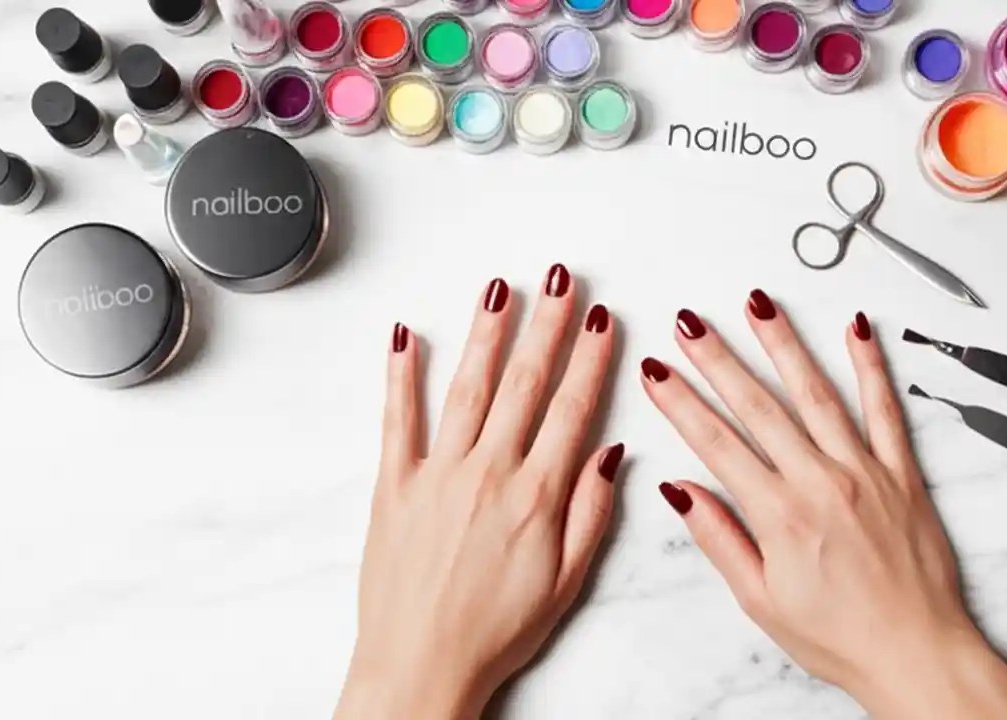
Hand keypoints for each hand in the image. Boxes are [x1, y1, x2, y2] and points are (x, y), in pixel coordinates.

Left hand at [335, 265, 621, 719]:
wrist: (421, 665)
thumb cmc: (496, 631)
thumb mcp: (568, 581)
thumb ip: (592, 512)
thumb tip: (611, 451)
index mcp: (537, 496)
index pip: (572, 408)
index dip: (590, 358)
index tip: (601, 318)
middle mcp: (489, 472)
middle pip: (525, 383)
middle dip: (547, 325)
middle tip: (561, 278)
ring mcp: (437, 474)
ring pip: (468, 387)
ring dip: (487, 333)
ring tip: (502, 289)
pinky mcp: (394, 484)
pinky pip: (397, 418)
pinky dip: (400, 374)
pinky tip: (406, 335)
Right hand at [644, 292, 1006, 719]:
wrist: (917, 655)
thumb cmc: (841, 638)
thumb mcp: (759, 600)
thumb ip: (719, 538)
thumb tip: (680, 489)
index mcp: (779, 515)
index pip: (716, 442)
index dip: (680, 402)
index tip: (657, 372)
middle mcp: (820, 482)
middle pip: (757, 406)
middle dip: (717, 357)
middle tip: (689, 322)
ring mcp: (864, 471)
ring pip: (816, 393)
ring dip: (782, 344)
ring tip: (757, 304)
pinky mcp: (902, 472)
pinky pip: (885, 408)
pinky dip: (871, 365)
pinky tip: (858, 329)